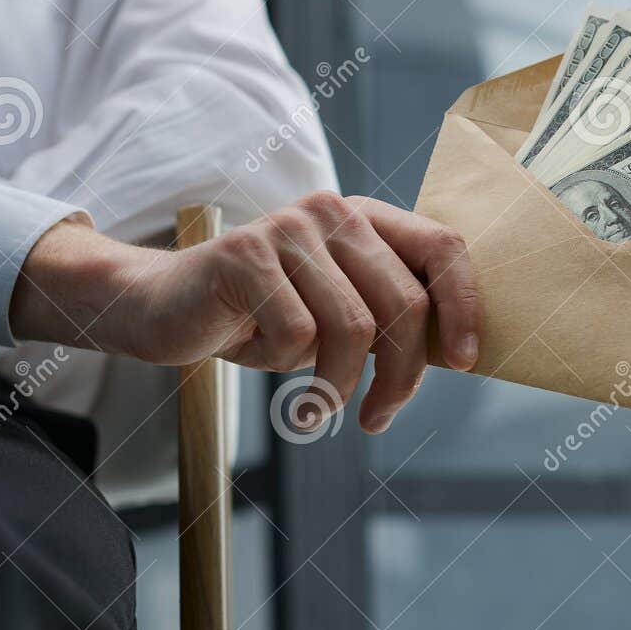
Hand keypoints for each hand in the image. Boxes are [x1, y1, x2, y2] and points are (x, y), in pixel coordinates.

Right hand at [10, 192, 481, 434]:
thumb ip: (389, 318)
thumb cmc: (260, 320)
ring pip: (353, 329)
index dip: (464, 305)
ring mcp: (288, 227)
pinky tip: (255, 359)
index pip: (443, 247)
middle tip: (376, 418)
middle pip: (403, 303)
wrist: (162, 309)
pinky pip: (296, 334)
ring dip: (336, 385)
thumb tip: (460, 352)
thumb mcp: (335, 317)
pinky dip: (282, 369)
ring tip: (314, 410)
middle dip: (401, 376)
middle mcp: (332, 211)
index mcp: (365, 219)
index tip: (468, 362)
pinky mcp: (246, 254)